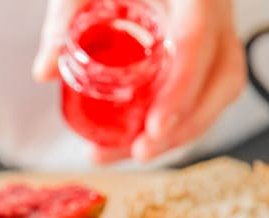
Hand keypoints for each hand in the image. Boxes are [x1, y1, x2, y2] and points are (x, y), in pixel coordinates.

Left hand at [33, 0, 245, 163]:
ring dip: (185, 130)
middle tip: (141, 151)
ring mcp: (220, 30)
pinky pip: (211, 89)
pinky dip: (183, 119)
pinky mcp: (212, 49)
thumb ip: (65, 21)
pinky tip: (148, 138)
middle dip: (185, 125)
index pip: (197, 38)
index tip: (154, 126)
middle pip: (223, 76)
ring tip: (137, 152)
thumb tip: (44, 72)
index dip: (181, 88)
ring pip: (222, 89)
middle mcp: (216, 9)